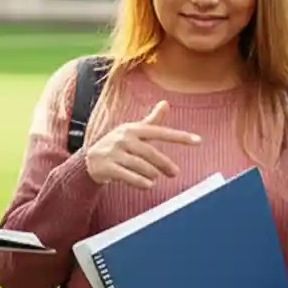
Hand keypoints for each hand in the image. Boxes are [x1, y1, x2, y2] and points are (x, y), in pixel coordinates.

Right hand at [85, 100, 200, 188]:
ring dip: (152, 174)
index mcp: (133, 129)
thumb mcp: (133, 131)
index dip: (180, 136)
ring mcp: (114, 153)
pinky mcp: (107, 167)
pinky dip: (140, 182)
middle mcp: (123, 138)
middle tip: (175, 172)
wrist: (89, 160)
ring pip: (141, 166)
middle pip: (151, 153)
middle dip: (165, 164)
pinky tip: (148, 185)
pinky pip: (128, 176)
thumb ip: (151, 120)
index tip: (198, 141)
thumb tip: (166, 103)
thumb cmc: (118, 144)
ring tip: (155, 177)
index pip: (160, 132)